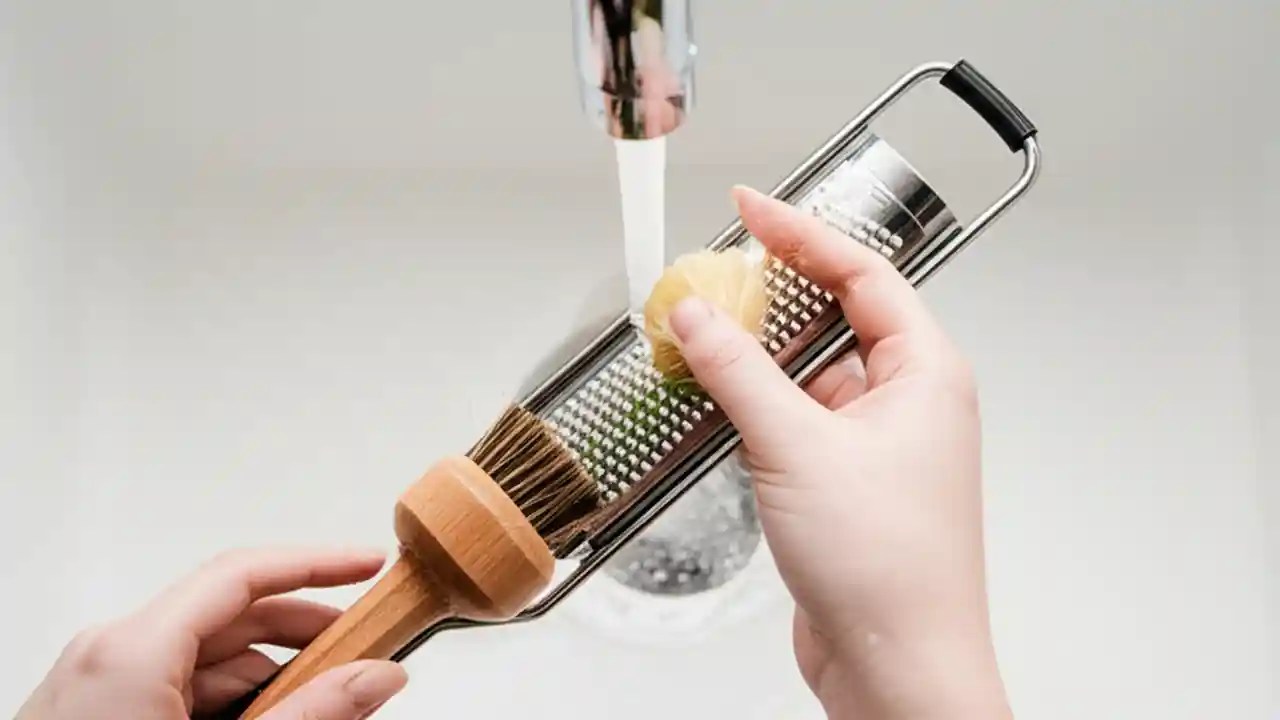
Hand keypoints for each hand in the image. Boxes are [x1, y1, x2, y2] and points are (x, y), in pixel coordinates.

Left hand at [17, 548, 407, 719]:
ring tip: (322, 705)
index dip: (316, 564)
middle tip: (363, 650)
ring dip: (271, 675)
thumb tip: (376, 677)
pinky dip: (231, 702)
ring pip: (207, 657)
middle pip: (230, 616)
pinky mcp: (99, 714)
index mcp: (133, 651)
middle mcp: (110, 655)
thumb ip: (311, 715)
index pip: (243, 574)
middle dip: (303, 631)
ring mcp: (98, 686)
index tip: (366, 566)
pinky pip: (179, 688)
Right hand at [667, 186, 1011, 719]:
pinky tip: (716, 404)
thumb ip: (740, 373)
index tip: (750, 208)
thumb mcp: (798, 448)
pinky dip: (755, 408)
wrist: (897, 667)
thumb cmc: (891, 570)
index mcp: (926, 373)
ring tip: (701, 337)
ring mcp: (876, 445)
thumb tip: (699, 316)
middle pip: (834, 319)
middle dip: (772, 296)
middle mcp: (908, 402)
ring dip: (756, 360)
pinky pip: (796, 421)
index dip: (802, 232)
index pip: (862, 273)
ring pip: (809, 375)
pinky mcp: (844, 482)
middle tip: (714, 274)